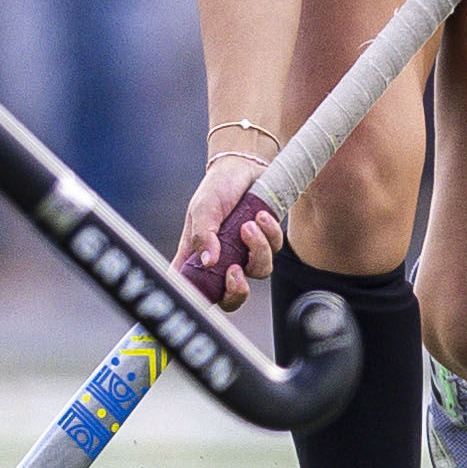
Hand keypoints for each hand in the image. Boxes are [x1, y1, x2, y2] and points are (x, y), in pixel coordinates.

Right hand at [178, 153, 281, 311]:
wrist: (244, 166)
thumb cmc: (217, 187)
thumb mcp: (203, 207)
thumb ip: (204, 234)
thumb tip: (209, 261)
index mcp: (198, 257)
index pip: (192, 289)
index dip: (197, 301)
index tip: (206, 297)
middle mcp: (222, 261)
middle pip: (230, 298)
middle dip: (236, 292)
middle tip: (235, 272)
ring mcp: (245, 254)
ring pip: (258, 272)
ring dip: (257, 249)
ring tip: (249, 225)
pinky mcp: (266, 243)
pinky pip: (274, 250)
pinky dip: (269, 233)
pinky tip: (260, 215)